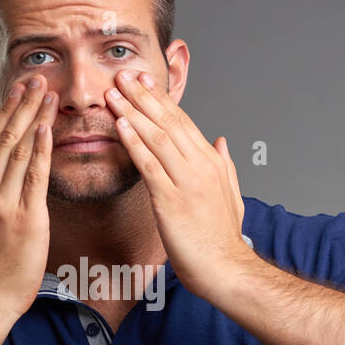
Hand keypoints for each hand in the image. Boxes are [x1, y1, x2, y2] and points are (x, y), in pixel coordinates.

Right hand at [0, 74, 58, 318]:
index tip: (18, 89)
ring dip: (35, 118)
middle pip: (5, 138)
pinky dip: (41, 149)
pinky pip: (34, 176)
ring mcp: (3, 203)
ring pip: (20, 151)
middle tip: (37, 79)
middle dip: (22, 105)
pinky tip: (48, 127)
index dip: (5, 111)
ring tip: (48, 94)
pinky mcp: (26, 217)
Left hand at [104, 68, 250, 299]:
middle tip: (122, 75)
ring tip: (113, 92)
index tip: (144, 81)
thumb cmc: (223, 240)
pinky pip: (149, 165)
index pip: (183, 122)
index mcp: (211, 162)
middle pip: (168, 122)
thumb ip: (225, 165)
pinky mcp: (171, 199)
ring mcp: (186, 181)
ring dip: (132, 112)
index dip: (161, 99)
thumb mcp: (231, 196)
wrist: (226, 269)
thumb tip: (221, 140)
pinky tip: (119, 125)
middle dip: (143, 96)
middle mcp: (200, 165)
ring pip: (157, 137)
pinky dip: (133, 142)